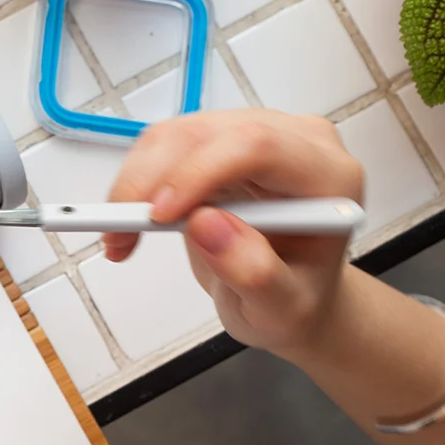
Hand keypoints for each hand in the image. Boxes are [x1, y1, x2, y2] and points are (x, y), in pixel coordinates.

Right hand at [103, 109, 364, 358]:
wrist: (290, 292)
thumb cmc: (294, 302)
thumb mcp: (281, 310)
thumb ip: (254, 273)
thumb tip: (205, 223)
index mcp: (327, 176)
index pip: (257, 146)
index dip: (198, 172)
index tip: (156, 218)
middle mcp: (296, 141)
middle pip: (208, 133)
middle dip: (152, 181)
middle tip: (117, 236)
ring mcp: (256, 134)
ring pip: (176, 135)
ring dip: (134, 183)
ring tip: (119, 239)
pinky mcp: (220, 141)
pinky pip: (164, 145)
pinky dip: (135, 182)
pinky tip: (130, 224)